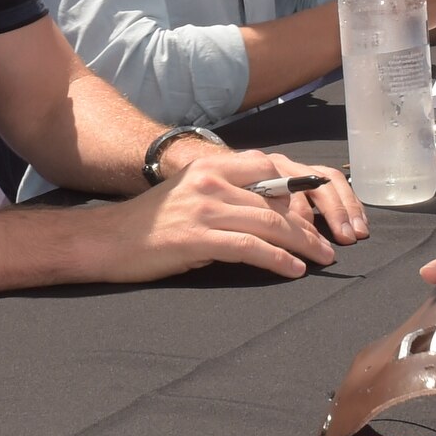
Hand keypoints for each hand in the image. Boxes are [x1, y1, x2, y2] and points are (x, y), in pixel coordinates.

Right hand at [99, 145, 367, 281]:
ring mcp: (204, 209)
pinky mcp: (199, 238)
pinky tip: (293, 270)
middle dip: (308, 224)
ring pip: (269, 224)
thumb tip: (268, 212)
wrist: (107, 240)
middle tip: (328, 244)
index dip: (297, 193)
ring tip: (321, 259)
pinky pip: (251, 248)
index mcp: (209, 165)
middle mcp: (210, 181)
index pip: (269, 168)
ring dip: (303, 244)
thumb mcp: (189, 194)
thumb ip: (225, 193)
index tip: (314, 214)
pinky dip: (278, 260)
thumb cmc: (150, 223)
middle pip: (276, 201)